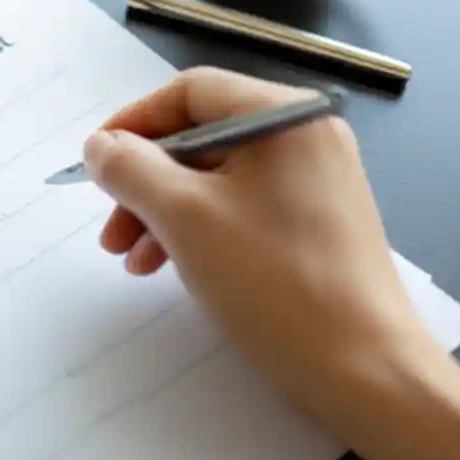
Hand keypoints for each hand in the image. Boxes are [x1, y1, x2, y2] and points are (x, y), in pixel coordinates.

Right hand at [83, 67, 459, 459]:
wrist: (364, 367)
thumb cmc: (272, 280)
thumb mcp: (184, 217)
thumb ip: (132, 169)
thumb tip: (101, 145)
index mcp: (282, 115)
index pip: (190, 91)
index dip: (133, 123)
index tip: (95, 164)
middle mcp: (304, 135)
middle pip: (201, 137)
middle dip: (145, 181)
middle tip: (111, 231)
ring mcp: (316, 180)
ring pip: (217, 178)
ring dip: (164, 212)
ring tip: (134, 262)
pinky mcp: (317, 224)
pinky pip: (243, 207)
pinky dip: (200, 230)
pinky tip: (171, 267)